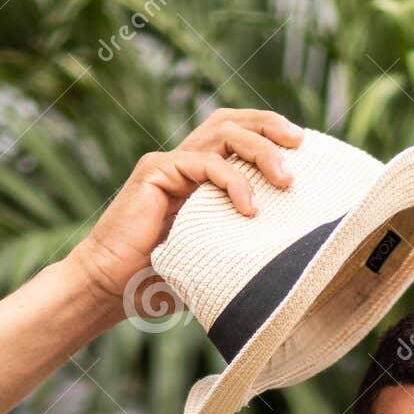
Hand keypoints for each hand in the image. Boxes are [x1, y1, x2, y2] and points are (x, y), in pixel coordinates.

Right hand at [67, 108, 303, 318]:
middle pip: (232, 123)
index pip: (237, 138)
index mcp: (198, 179)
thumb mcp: (212, 261)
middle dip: (270, 126)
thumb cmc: (156, 282)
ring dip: (260, 150)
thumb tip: (288, 262)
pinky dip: (232, 181)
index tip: (303, 151)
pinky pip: (203, 163)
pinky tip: (249, 207)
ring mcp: (169, 164)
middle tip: (301, 142)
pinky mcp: (155, 171)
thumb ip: (239, 247)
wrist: (111, 290)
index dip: (269, 136)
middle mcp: (184, 163)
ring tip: (285, 179)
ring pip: (223, 135)